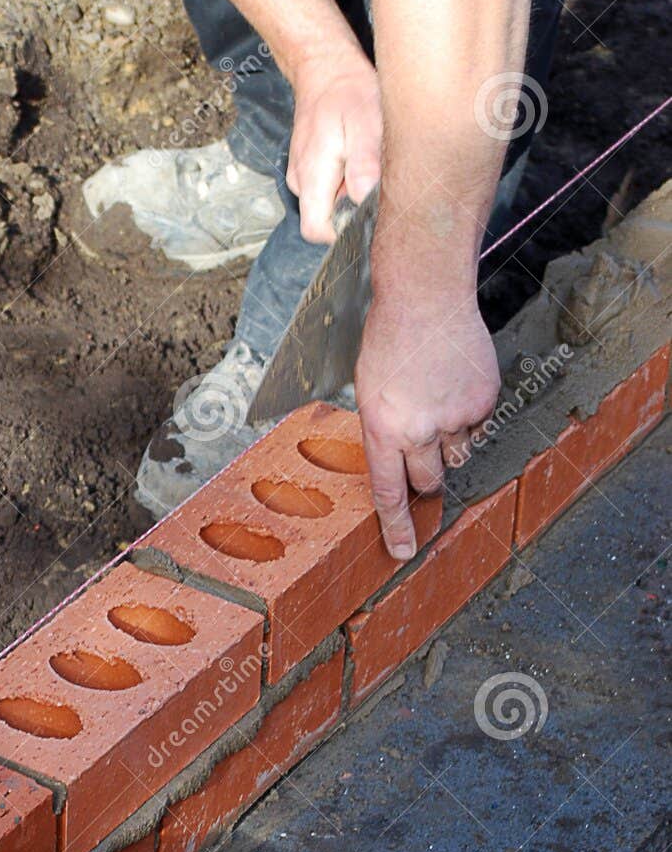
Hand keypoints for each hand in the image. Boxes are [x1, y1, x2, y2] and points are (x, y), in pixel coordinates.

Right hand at [287, 47, 381, 242]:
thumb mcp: (366, 124)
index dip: (343, 233)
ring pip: (327, 204)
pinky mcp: (307, 167)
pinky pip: (326, 188)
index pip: (316, 230)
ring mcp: (301, 175)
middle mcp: (300, 181)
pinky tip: (356, 155)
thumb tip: (364, 201)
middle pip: (324, 220)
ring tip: (365, 159)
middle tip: (373, 178)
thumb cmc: (348, 92)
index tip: (368, 215)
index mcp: (312, 176)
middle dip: (351, 211)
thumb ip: (364, 165)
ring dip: (349, 193)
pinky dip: (344, 179)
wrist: (325, 68)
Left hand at [354, 292, 499, 558]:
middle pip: (430, 481)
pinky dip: (469, 410)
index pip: (389, 493)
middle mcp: (420, 429)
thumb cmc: (390, 340)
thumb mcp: (368, 393)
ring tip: (436, 394)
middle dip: (428, 478)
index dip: (397, 527)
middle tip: (423, 446)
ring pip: (457, 452)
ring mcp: (455, 416)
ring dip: (449, 436)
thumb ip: (383, 432)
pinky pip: (478, 424)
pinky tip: (454, 380)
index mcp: (383, 429)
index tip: (403, 552)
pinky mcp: (483, 401)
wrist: (426, 299)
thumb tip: (397, 465)